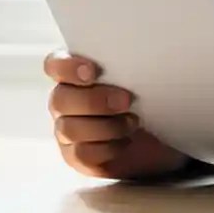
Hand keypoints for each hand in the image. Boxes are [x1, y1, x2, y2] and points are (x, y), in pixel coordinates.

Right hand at [44, 50, 189, 179]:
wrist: (159, 137)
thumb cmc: (146, 99)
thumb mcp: (142, 78)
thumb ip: (129, 66)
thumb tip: (143, 56)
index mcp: (73, 75)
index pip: (54, 65)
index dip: (67, 67)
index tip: (93, 71)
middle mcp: (64, 101)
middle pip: (60, 99)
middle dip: (94, 101)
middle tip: (126, 100)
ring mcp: (67, 130)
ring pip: (69, 129)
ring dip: (106, 126)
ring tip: (133, 122)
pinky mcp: (77, 156)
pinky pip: (82, 154)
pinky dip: (107, 147)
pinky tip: (126, 141)